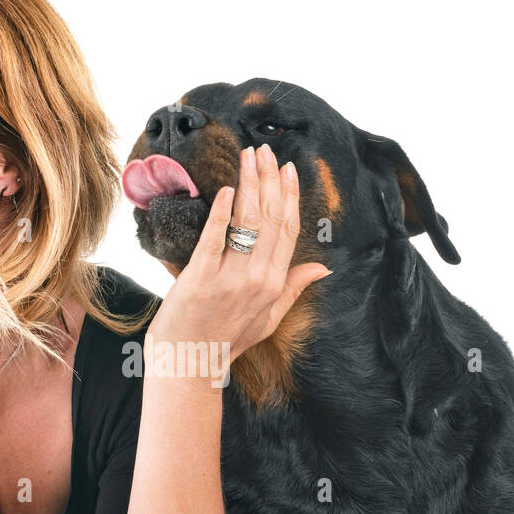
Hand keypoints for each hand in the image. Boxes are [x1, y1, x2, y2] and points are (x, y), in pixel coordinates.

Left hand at [147, 143, 330, 365]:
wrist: (189, 363)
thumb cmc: (226, 340)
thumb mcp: (268, 318)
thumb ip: (294, 288)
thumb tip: (323, 267)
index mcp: (275, 284)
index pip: (288, 230)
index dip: (290, 197)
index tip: (288, 169)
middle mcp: (258, 279)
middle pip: (270, 219)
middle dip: (269, 180)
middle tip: (265, 151)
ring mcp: (230, 279)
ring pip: (247, 222)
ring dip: (249, 185)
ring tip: (248, 157)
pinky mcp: (200, 279)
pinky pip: (214, 239)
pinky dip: (221, 212)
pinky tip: (226, 188)